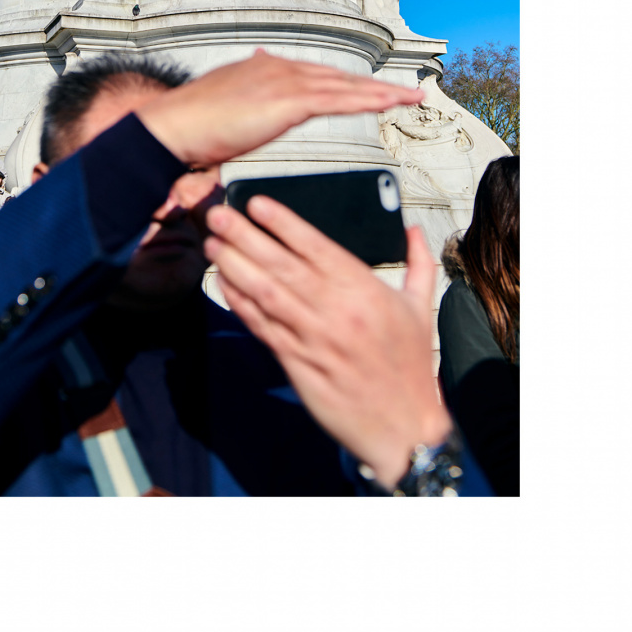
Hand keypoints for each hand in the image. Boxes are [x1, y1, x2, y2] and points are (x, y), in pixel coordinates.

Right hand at [134, 50, 422, 170]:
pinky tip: (388, 104)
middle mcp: (276, 67)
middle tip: (402, 92)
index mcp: (261, 67)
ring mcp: (283, 80)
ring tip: (410, 98)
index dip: (343, 82)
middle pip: (336, 77)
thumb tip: (247, 91)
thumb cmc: (188, 127)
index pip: (313, 75)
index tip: (366, 88)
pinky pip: (339, 101)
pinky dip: (368, 102)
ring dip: (381, 93)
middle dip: (372, 85)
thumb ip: (241, 100)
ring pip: (345, 86)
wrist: (173, 126)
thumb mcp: (220, 107)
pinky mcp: (288, 101)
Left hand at [204, 199, 449, 485]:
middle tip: (218, 214)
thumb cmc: (410, 368)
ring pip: (265, 294)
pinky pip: (262, 328)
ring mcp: (313, 339)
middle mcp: (335, 311)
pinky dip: (240, 304)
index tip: (256, 203)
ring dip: (234, 266)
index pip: (315, 246)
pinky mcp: (297, 364)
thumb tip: (412, 229)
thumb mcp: (420, 308)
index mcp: (364, 291)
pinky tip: (224, 284)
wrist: (404, 429)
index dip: (283, 222)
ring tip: (212, 244)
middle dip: (244, 236)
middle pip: (281, 265)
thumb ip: (417, 263)